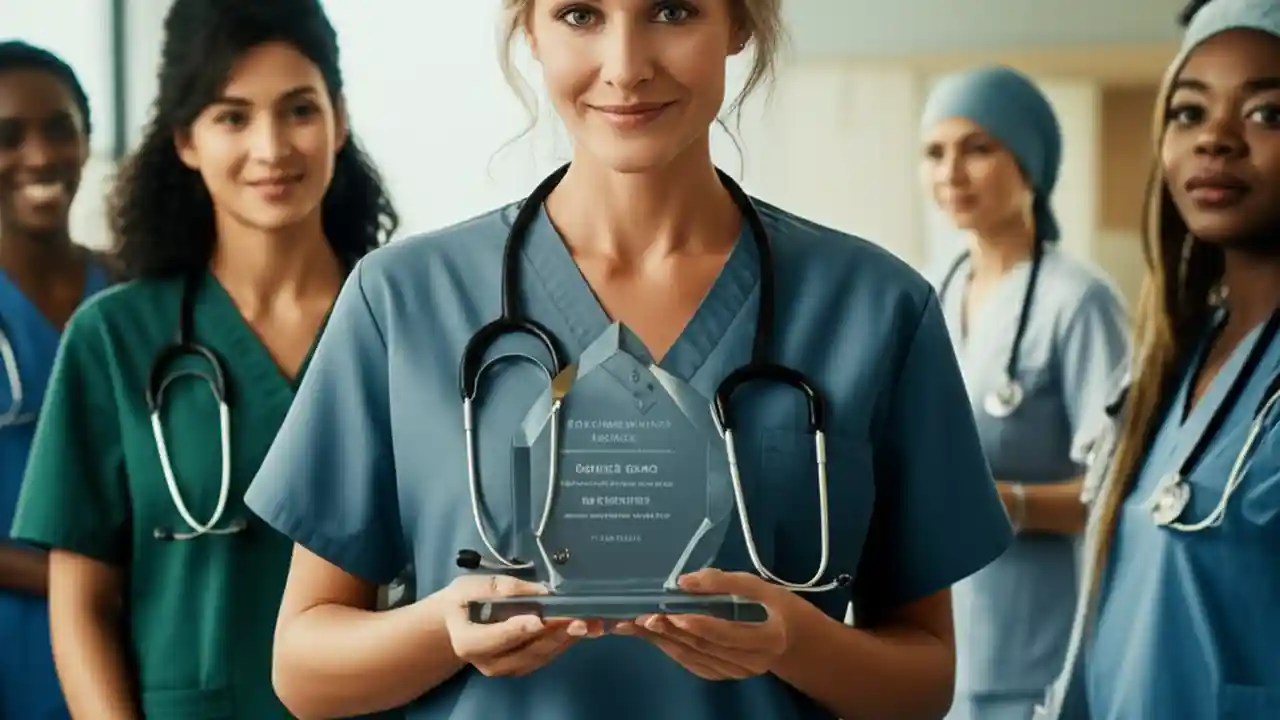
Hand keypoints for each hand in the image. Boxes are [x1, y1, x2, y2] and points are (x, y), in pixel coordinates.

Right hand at [440, 575, 603, 677]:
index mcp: (469, 642)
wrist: (454, 626)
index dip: (520, 629)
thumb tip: (539, 590)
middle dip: (557, 634)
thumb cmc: (462, 602)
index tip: (540, 620)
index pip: (498, 637)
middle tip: (582, 620)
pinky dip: (564, 642)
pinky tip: (582, 628)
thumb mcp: (471, 586)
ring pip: (541, 656)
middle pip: (527, 650)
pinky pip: (545, 657)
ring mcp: (507, 669)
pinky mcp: (521, 667)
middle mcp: (489, 663)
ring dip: (567, 639)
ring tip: (591, 624)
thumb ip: (502, 588)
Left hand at [611, 568, 806, 680]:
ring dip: (661, 639)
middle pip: (703, 646)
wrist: (798, 646)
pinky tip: (651, 635)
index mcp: (766, 640)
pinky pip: (692, 663)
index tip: (672, 611)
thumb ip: (728, 582)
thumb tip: (685, 581)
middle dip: (670, 630)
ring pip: (693, 656)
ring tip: (634, 624)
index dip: (699, 624)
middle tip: (641, 615)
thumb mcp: (766, 589)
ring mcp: (735, 674)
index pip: (727, 634)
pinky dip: (670, 648)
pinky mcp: (723, 676)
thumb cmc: (783, 610)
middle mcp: (749, 664)